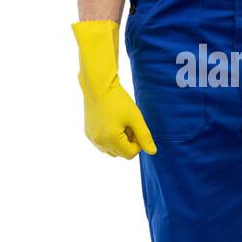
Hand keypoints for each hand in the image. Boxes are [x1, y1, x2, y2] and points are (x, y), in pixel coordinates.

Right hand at [71, 19, 156, 157]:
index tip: (136, 127)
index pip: (131, 154)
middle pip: (121, 153)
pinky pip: (103, 144)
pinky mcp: (88, 134)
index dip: (137, 143)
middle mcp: (99, 142)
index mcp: (111, 139)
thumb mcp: (135, 118)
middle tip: (128, 124)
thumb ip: (144, 136)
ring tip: (119, 123)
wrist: (98, 86)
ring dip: (119, 141)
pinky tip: (111, 122)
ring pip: (112, 150)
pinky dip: (109, 138)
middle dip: (128, 142)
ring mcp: (92, 139)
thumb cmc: (119, 100)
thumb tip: (153, 152)